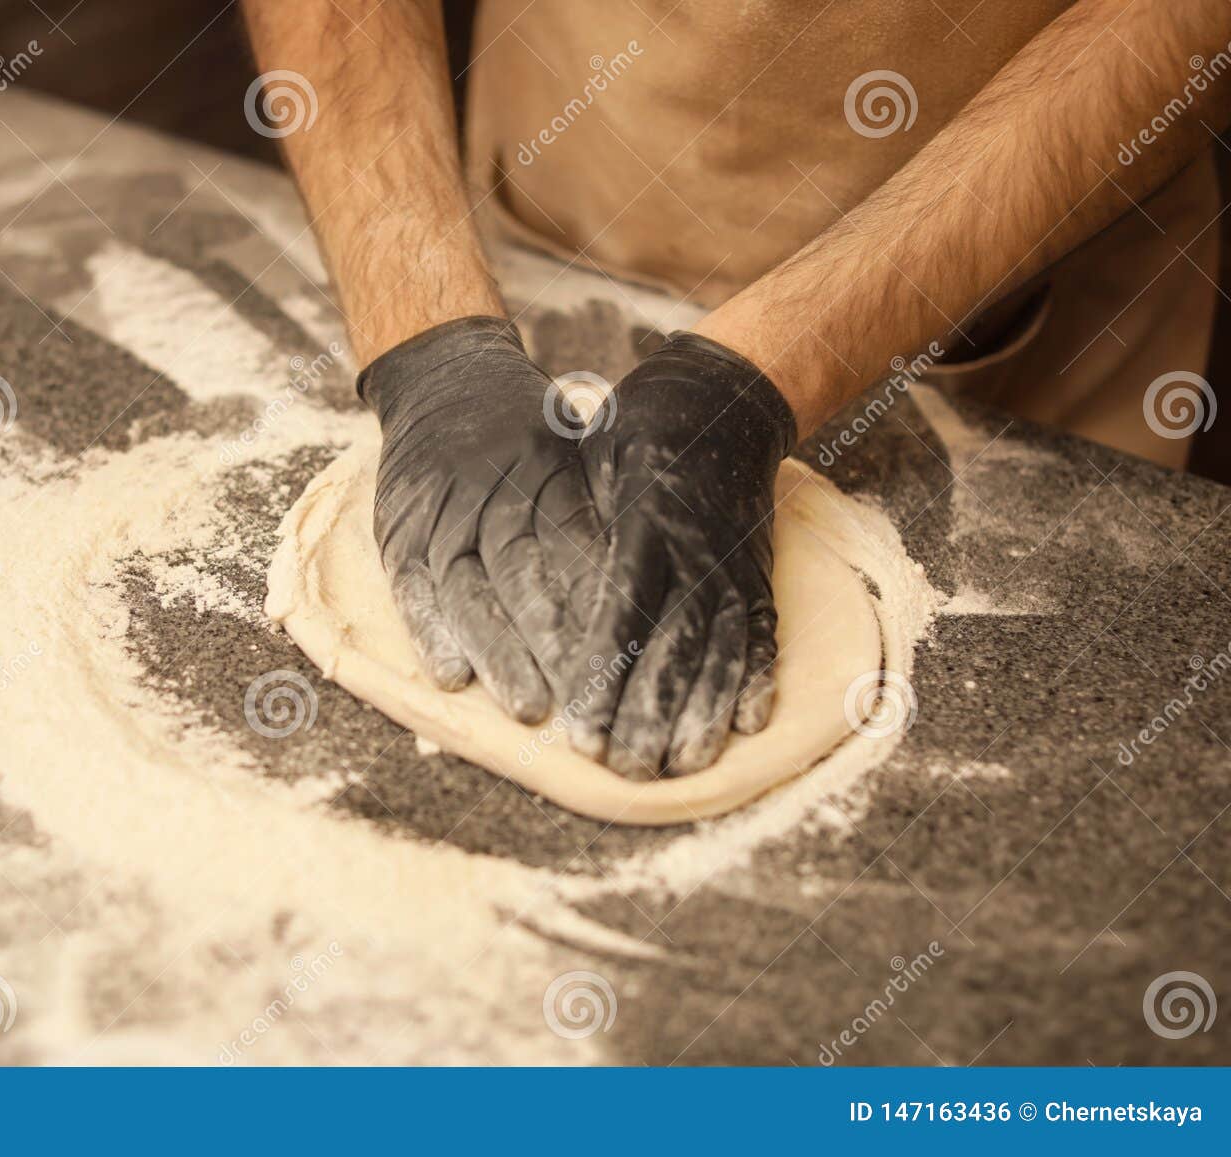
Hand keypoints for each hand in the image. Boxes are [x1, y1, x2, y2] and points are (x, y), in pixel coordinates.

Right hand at [361, 316, 602, 722]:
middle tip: (583, 702)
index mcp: (542, 471)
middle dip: (552, 644)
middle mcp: (487, 495)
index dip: (597, 606)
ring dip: (497, 654)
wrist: (441, 375)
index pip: (573, 548)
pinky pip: (412, 590)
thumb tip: (639, 584)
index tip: (624, 659)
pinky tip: (451, 677)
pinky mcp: (399, 535)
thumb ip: (596, 508)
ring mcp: (437, 516)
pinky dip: (430, 634)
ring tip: (526, 706)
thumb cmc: (526, 423)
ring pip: (467, 593)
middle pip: (520, 578)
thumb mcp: (572, 447)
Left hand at [568, 332, 796, 777]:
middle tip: (624, 770)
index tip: (580, 728)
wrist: (722, 400)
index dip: (604, 678)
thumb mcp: (594, 461)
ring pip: (721, 651)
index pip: (622, 613)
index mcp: (646, 522)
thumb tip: (538, 586)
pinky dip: (757, 678)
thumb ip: (574, 525)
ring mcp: (734, 566)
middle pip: (674, 647)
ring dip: (702, 713)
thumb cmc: (638, 432)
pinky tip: (749, 724)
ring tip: (680, 766)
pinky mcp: (759, 574)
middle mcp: (697, 551)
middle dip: (650, 714)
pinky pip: (762, 633)